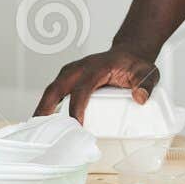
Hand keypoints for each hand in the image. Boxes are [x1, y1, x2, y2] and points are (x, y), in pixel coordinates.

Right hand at [33, 45, 159, 122]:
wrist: (129, 53)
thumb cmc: (136, 65)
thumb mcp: (148, 73)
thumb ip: (146, 84)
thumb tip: (140, 98)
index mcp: (96, 68)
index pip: (82, 90)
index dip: (77, 109)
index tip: (76, 127)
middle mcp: (79, 68)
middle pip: (56, 88)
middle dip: (45, 108)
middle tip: (39, 129)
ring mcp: (72, 71)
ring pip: (52, 89)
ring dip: (42, 108)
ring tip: (36, 129)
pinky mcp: (69, 77)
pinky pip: (54, 91)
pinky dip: (47, 105)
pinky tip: (44, 121)